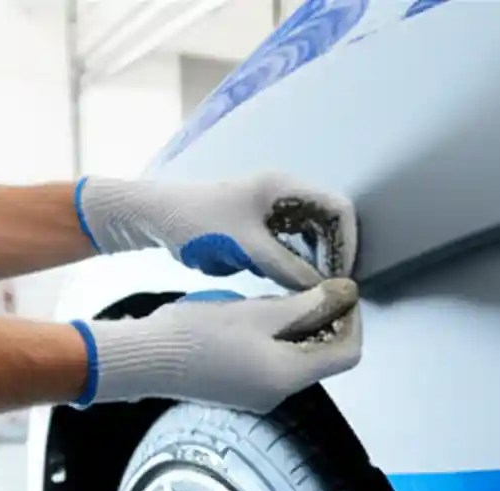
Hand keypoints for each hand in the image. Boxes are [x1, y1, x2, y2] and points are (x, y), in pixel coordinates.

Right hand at [70, 279, 361, 412]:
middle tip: (308, 288)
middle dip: (323, 320)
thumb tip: (347, 294)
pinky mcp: (240, 389)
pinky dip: (274, 338)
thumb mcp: (259, 311)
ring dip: (297, 327)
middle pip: (323, 356)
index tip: (340, 292)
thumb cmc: (199, 333)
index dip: (352, 320)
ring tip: (276, 298)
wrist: (146, 358)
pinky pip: (272, 362)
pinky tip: (253, 315)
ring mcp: (258, 395)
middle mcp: (279, 394)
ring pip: (297, 357)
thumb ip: (307, 304)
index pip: (348, 353)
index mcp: (289, 376)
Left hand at [75, 172, 356, 288]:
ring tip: (312, 293)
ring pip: (310, 238)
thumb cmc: (196, 222)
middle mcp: (283, 195)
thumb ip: (286, 267)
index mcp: (284, 189)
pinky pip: (290, 247)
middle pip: (329, 225)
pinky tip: (289, 287)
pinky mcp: (257, 227)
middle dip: (333, 257)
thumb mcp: (245, 247)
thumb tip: (322, 289)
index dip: (347, 244)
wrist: (152, 216)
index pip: (339, 210)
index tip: (340, 276)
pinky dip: (295, 266)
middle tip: (329, 290)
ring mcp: (270, 210)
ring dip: (315, 264)